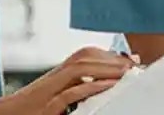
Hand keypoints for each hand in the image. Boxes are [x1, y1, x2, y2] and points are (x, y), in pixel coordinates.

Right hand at [0, 47, 137, 114]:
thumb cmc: (29, 111)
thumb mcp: (56, 96)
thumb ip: (77, 88)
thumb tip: (105, 83)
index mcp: (57, 75)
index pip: (85, 54)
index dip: (108, 54)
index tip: (129, 59)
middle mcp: (54, 78)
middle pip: (84, 56)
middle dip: (111, 57)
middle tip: (134, 64)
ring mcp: (49, 90)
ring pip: (80, 68)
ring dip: (105, 67)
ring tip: (126, 72)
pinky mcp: (47, 106)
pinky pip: (71, 92)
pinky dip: (91, 86)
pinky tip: (107, 86)